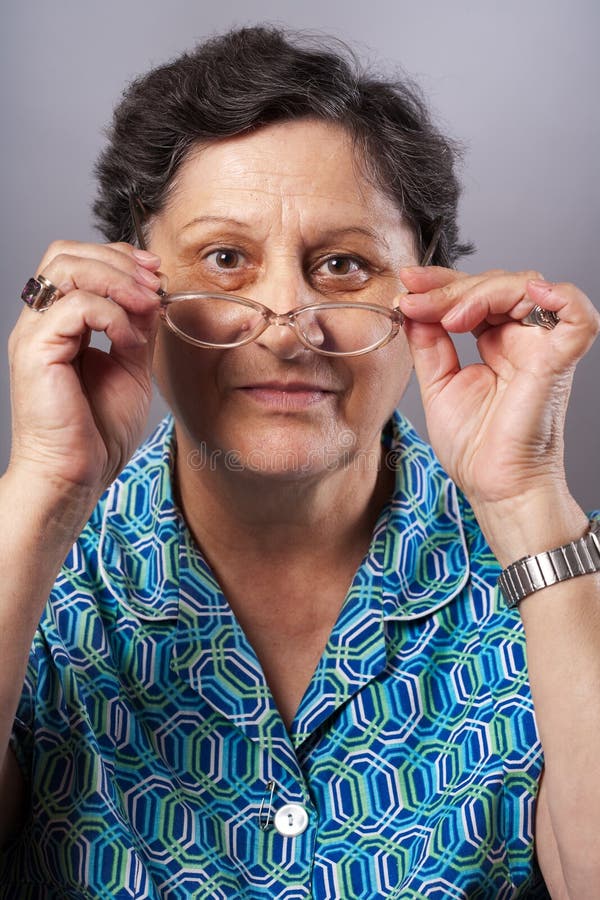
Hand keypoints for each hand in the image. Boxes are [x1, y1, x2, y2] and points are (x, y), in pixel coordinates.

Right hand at [8, 241, 160, 498]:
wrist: (76, 476)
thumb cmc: (98, 433)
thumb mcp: (131, 370)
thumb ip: (138, 331)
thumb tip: (153, 295)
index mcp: (61, 324)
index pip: (78, 262)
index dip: (120, 259)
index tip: (157, 275)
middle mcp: (41, 323)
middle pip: (65, 254)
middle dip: (117, 259)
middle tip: (154, 282)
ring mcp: (34, 334)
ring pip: (65, 268)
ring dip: (116, 279)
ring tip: (147, 304)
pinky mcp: (35, 351)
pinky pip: (74, 306)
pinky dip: (112, 315)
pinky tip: (130, 340)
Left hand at [397, 267, 598, 509]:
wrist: (494, 488)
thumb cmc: (475, 448)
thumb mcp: (438, 385)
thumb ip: (428, 344)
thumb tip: (413, 307)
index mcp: (497, 345)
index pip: (476, 296)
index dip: (443, 284)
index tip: (408, 285)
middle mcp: (523, 341)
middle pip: (497, 285)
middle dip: (451, 286)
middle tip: (415, 297)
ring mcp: (542, 349)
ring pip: (527, 288)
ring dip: (482, 292)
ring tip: (449, 317)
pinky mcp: (557, 363)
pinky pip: (579, 318)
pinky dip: (561, 297)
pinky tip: (529, 293)